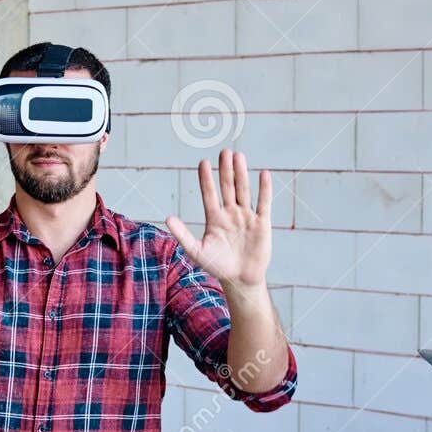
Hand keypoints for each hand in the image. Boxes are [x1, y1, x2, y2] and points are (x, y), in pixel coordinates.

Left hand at [165, 149, 272, 292]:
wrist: (240, 280)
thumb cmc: (217, 266)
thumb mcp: (196, 251)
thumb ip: (182, 234)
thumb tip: (167, 218)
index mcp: (214, 218)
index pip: (209, 194)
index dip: (206, 179)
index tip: (203, 163)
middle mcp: (230, 213)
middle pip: (227, 187)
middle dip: (225, 170)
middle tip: (224, 151)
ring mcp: (246, 217)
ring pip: (243, 191)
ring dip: (241, 174)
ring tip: (238, 156)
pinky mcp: (262, 223)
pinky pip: (263, 203)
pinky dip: (264, 189)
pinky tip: (264, 174)